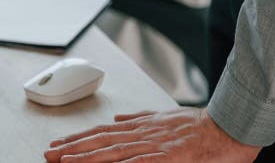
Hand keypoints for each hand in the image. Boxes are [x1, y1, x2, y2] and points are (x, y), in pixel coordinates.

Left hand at [44, 108, 260, 162]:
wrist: (225, 126)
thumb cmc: (196, 124)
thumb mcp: (162, 117)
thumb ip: (138, 119)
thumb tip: (117, 120)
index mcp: (138, 126)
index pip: (100, 132)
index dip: (77, 139)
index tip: (57, 144)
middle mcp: (140, 134)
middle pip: (99, 141)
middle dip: (72, 148)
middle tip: (49, 154)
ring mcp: (152, 146)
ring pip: (113, 152)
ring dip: (87, 158)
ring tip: (65, 162)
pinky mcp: (167, 157)